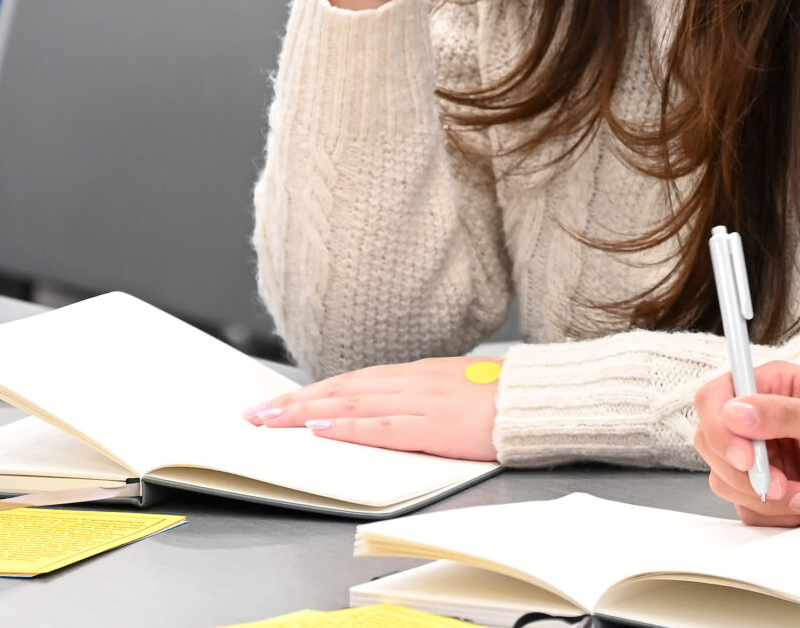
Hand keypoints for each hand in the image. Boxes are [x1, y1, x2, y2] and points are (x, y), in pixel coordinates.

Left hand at [242, 356, 499, 460]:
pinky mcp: (433, 424)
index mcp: (421, 372)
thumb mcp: (461, 387)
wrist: (542, 399)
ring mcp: (422, 401)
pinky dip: (348, 425)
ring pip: (352, 402)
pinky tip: (321, 428)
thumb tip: (396, 405)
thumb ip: (427, 393)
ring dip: (307, 411)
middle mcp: (415, 380)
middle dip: (296, 401)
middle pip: (343, 387)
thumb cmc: (509, 397)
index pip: (355, 380)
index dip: (315, 390)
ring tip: (271, 421)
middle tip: (256, 413)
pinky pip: (382, 425)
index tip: (281, 402)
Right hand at [692, 361, 799, 535]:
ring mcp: (762, 459)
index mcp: (775, 387)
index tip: (748, 459)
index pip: (717, 396)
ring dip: (772, 498)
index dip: (721, 428)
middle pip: (712, 444)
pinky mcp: (766, 493)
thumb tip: (734, 410)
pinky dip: (781, 514)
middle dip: (751, 474)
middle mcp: (762, 420)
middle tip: (788, 484)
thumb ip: (783, 415)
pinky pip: (747, 509)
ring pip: (726, 482)